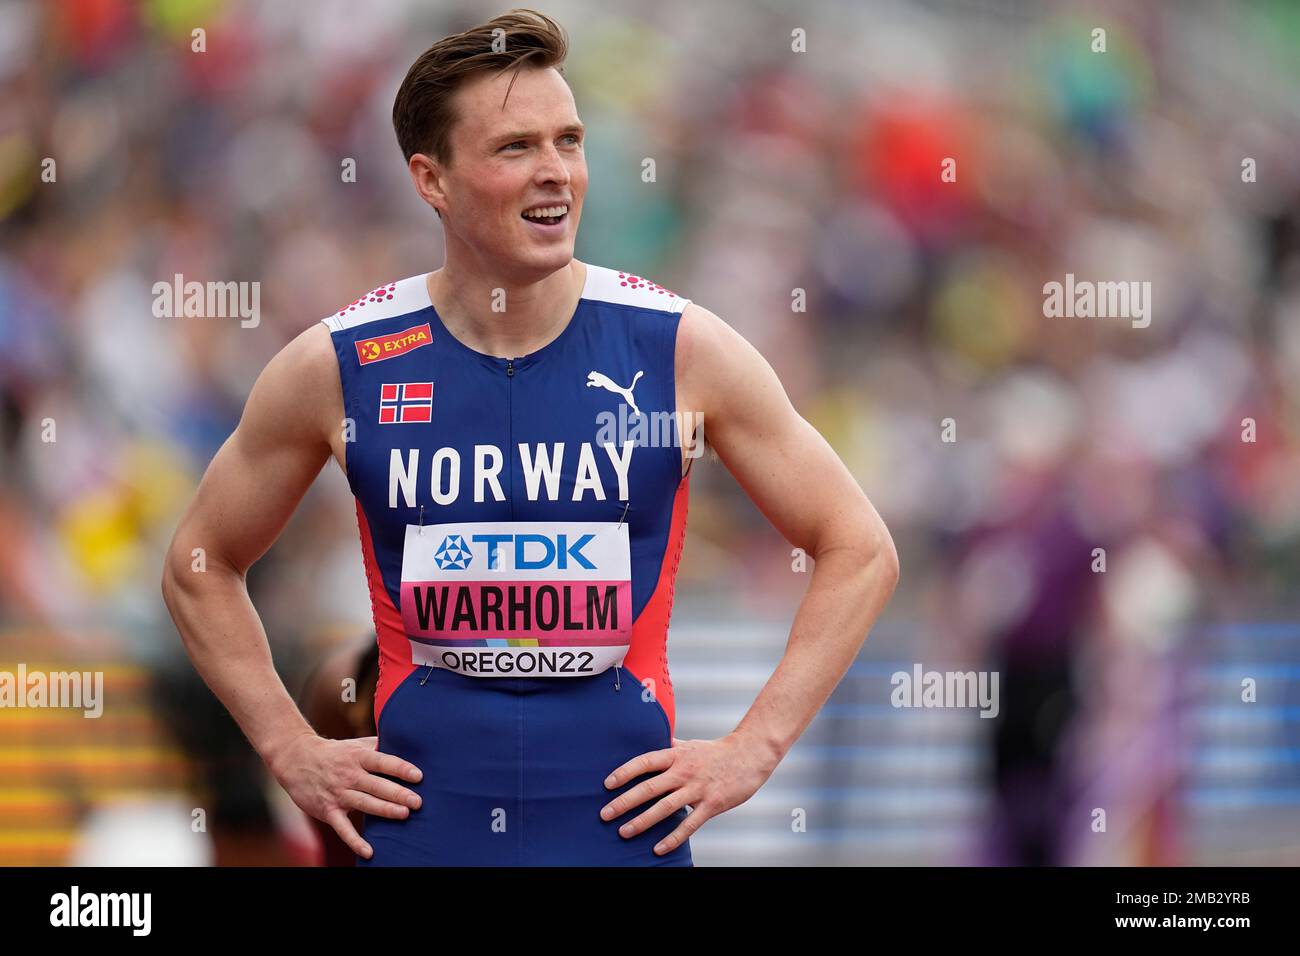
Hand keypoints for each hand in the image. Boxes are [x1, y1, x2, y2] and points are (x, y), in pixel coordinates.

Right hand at [267, 733, 422, 859]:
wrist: (296, 759)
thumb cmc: (335, 752)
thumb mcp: (355, 744)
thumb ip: (378, 745)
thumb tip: (405, 742)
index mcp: (358, 757)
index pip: (383, 762)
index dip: (400, 768)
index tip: (418, 776)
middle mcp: (349, 775)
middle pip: (376, 785)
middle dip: (398, 793)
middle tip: (418, 802)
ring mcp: (338, 793)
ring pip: (364, 803)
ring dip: (384, 809)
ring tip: (404, 815)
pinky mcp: (328, 810)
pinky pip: (342, 828)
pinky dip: (354, 841)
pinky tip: (369, 852)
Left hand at [599, 732, 777, 855]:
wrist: (750, 755)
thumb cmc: (716, 752)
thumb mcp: (690, 746)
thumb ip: (669, 748)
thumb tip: (650, 743)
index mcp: (676, 755)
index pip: (644, 762)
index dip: (624, 772)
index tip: (607, 784)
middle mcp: (683, 771)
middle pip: (649, 787)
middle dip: (624, 802)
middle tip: (605, 814)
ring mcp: (697, 789)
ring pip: (665, 808)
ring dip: (642, 821)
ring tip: (624, 832)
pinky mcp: (711, 805)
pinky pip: (688, 825)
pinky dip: (672, 838)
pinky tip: (657, 849)